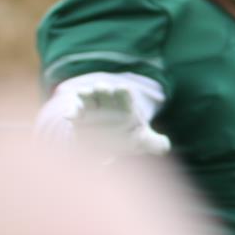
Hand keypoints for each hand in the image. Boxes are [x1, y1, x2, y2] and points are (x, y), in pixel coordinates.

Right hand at [46, 86, 172, 157]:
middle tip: (102, 88)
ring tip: (84, 93)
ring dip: (86, 94)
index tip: (122, 88)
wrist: (107, 145)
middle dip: (103, 89)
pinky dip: (72, 113)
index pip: (125, 95)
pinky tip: (70, 117)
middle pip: (105, 91)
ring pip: (88, 97)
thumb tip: (165, 146)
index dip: (123, 92)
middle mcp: (108, 104)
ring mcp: (92, 109)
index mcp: (126, 106)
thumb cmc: (128, 139)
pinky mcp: (80, 118)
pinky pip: (75, 113)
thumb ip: (154, 143)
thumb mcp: (143, 141)